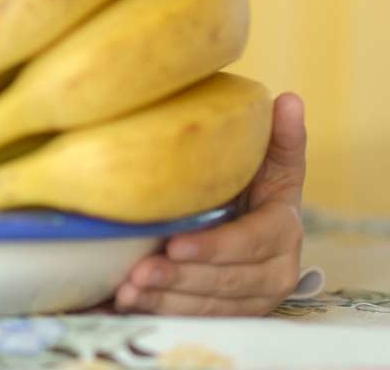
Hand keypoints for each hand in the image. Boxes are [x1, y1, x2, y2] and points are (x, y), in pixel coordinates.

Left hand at [115, 92, 305, 315]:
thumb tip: (288, 98)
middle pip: (225, 281)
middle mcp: (273, 272)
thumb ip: (280, 138)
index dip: (214, 247)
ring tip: (128, 288)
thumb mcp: (272, 163)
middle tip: (139, 271)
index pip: (250, 243)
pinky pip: (196, 317)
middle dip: (180, 278)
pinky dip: (163, 312)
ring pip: (209, 305)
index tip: (174, 243)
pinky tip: (129, 303)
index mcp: (282, 232)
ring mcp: (252, 298)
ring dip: (166, 300)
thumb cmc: (257, 186)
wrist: (257, 223)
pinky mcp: (228, 313)